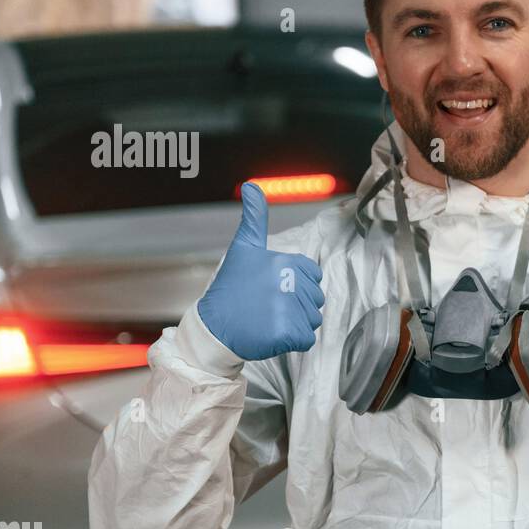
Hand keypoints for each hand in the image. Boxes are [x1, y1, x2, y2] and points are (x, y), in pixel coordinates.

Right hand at [196, 182, 324, 359]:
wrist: (214, 328)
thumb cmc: (231, 289)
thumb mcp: (243, 249)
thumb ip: (254, 219)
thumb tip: (251, 186)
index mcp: (283, 260)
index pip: (312, 275)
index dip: (295, 285)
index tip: (271, 289)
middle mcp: (288, 282)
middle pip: (314, 298)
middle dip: (296, 306)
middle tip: (267, 307)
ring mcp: (288, 308)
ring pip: (312, 319)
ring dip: (295, 324)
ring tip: (268, 320)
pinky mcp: (287, 333)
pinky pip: (307, 339)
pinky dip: (292, 341)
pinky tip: (271, 334)